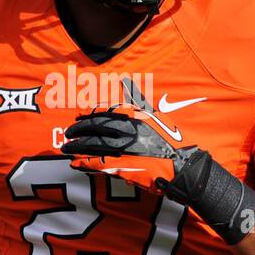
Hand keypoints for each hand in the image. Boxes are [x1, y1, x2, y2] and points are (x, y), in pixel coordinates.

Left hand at [62, 109, 254, 244]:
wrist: (188, 170)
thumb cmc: (176, 145)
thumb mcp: (160, 119)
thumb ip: (141, 104)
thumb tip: (127, 84)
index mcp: (138, 117)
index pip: (106, 112)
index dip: (89, 115)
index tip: (79, 118)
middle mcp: (129, 131)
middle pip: (96, 128)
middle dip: (78, 131)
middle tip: (67, 134)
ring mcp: (126, 150)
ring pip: (94, 146)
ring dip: (77, 147)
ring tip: (65, 149)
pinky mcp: (125, 168)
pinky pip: (99, 164)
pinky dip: (84, 163)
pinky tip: (75, 164)